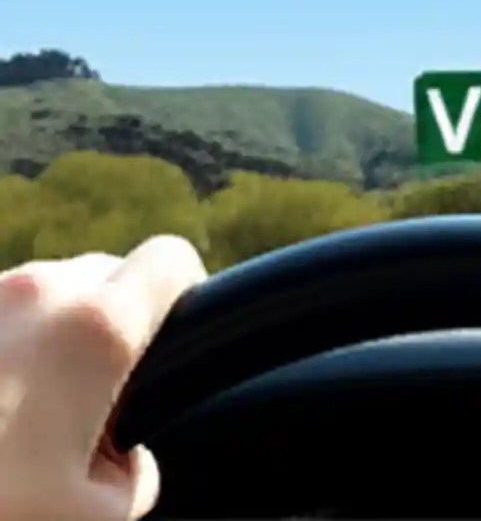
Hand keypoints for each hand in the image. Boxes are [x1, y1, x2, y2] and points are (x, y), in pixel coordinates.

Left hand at [0, 236, 206, 520]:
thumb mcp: (97, 517)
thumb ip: (137, 471)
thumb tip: (125, 456)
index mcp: (97, 330)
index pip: (173, 259)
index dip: (186, 296)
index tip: (175, 339)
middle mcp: (37, 293)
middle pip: (105, 273)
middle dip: (112, 324)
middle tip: (92, 402)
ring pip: (41, 292)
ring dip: (47, 337)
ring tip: (20, 413)